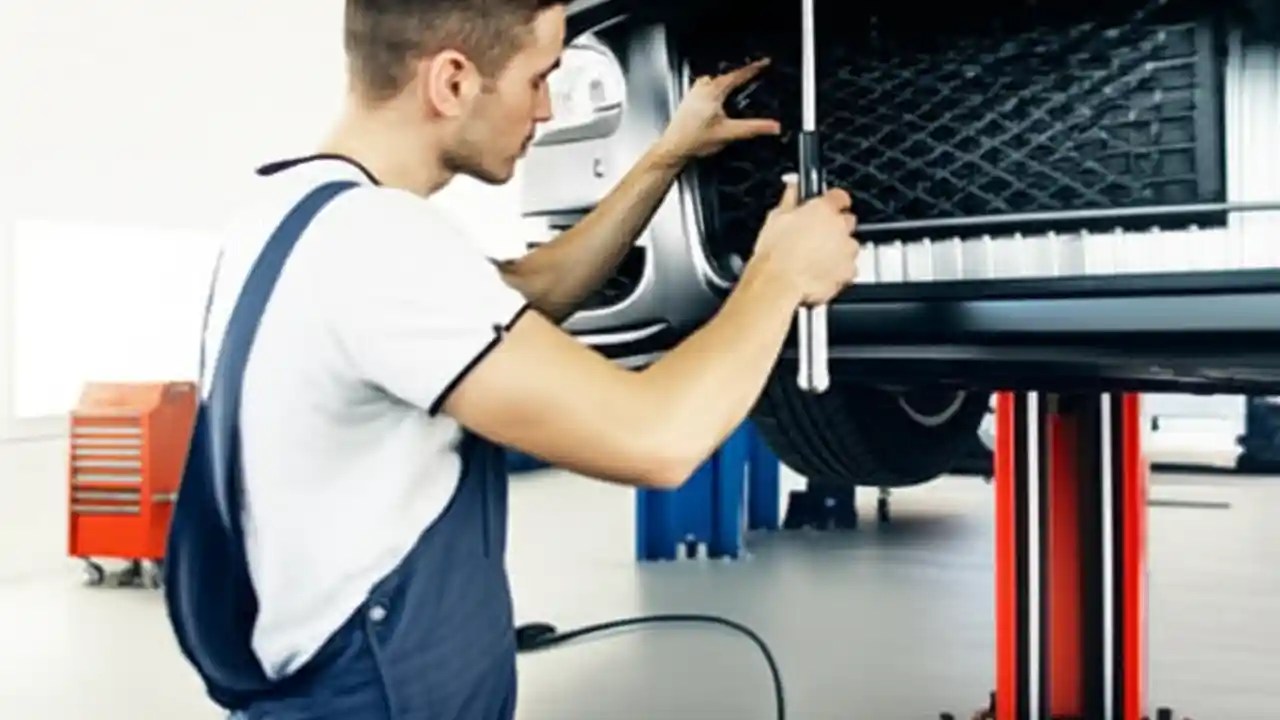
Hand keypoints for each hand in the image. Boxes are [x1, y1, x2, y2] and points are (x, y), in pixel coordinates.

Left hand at [654, 58, 780, 163]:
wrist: (673, 147)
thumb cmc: (695, 140)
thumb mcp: (729, 133)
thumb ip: (753, 128)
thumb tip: (774, 126)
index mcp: (713, 90)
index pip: (738, 75)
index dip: (753, 68)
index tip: (765, 62)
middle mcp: (703, 87)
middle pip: (727, 77)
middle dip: (741, 75)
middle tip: (755, 73)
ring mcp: (694, 92)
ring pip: (716, 81)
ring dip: (728, 82)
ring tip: (740, 85)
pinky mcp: (690, 99)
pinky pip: (708, 87)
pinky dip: (718, 89)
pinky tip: (721, 98)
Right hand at [749, 178, 859, 305]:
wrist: (777, 283)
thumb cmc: (775, 252)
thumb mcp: (776, 216)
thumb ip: (791, 198)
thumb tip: (794, 186)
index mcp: (823, 209)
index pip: (839, 197)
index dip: (833, 202)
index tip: (828, 207)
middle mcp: (839, 228)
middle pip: (847, 222)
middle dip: (835, 228)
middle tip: (816, 237)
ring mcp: (846, 250)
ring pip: (849, 246)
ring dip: (838, 250)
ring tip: (816, 259)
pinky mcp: (847, 272)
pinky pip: (849, 269)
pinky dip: (839, 271)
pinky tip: (820, 273)